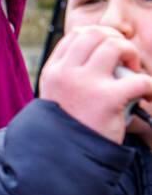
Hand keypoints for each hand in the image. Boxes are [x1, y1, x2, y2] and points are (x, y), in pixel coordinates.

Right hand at [39, 25, 151, 144]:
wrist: (65, 161)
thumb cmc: (67, 130)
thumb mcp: (56, 97)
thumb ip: (69, 75)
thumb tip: (97, 53)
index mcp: (53, 71)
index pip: (76, 35)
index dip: (98, 36)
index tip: (109, 49)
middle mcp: (66, 73)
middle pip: (96, 33)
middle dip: (116, 40)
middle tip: (125, 60)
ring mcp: (86, 84)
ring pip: (115, 45)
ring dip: (131, 55)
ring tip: (134, 73)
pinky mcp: (108, 99)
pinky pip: (139, 79)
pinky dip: (149, 85)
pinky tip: (146, 96)